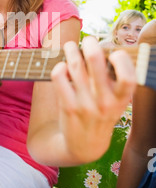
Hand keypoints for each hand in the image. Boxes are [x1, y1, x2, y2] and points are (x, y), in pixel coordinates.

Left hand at [51, 36, 136, 162]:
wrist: (84, 146)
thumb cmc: (102, 114)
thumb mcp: (116, 102)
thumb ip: (113, 79)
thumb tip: (103, 46)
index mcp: (121, 100)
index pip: (128, 76)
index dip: (121, 59)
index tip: (114, 53)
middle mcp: (104, 102)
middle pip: (95, 60)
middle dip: (90, 43)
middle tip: (88, 41)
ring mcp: (85, 104)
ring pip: (75, 64)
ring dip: (71, 49)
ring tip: (71, 47)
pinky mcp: (67, 106)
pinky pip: (59, 76)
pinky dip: (59, 66)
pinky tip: (62, 67)